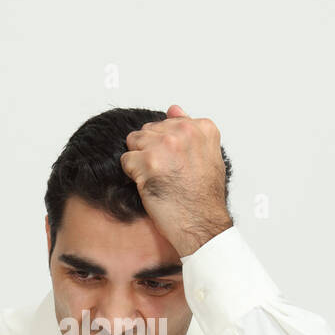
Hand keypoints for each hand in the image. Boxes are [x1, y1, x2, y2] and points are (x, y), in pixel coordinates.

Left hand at [121, 104, 232, 256]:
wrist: (201, 225)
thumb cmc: (204, 197)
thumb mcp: (208, 156)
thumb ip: (190, 130)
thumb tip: (173, 109)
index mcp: (201, 128)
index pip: (167, 123)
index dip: (166, 146)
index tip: (177, 164)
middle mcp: (184, 132)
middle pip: (148, 131)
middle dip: (150, 151)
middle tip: (166, 175)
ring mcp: (166, 146)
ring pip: (134, 142)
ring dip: (140, 162)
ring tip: (157, 179)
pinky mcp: (148, 163)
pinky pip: (126, 161)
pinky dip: (132, 175)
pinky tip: (149, 186)